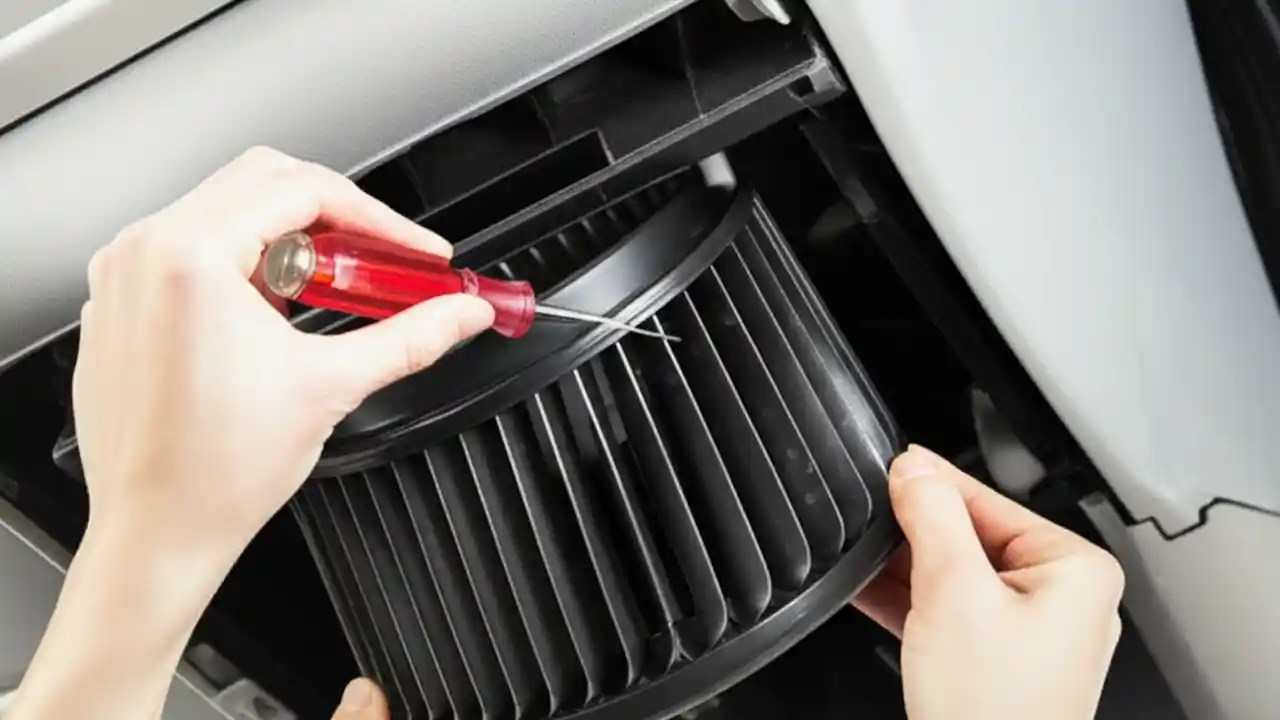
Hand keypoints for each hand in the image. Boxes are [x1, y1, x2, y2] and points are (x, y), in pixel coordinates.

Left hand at [9, 147, 492, 719]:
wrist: (153, 535)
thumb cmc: (214, 474)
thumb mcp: (333, 386)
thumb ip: (412, 336)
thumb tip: (461, 313)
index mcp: (189, 256)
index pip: (305, 190)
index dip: (379, 219)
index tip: (415, 254)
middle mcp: (144, 251)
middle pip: (263, 182)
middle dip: (338, 218)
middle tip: (386, 261)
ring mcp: (122, 276)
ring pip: (226, 211)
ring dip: (291, 240)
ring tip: (335, 293)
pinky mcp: (118, 305)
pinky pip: (190, 250)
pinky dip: (246, 264)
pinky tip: (280, 314)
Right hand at [854, 445, 1124, 719]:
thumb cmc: (993, 716)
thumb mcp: (953, 593)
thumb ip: (931, 518)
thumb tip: (914, 469)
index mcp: (1075, 572)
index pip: (990, 501)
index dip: (931, 484)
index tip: (890, 467)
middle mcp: (1063, 600)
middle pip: (970, 537)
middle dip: (914, 533)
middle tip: (869, 520)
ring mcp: (1030, 635)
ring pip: (956, 576)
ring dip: (905, 568)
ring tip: (862, 559)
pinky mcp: (997, 663)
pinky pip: (950, 613)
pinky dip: (910, 602)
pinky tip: (868, 590)